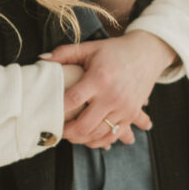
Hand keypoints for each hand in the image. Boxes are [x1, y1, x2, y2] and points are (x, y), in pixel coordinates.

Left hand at [43, 31, 177, 147]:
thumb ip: (64, 53)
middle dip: (67, 132)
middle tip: (57, 130)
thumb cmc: (114, 50)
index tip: (46, 113)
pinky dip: (99, 141)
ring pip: (98, 134)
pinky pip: (113, 135)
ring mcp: (124, 108)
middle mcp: (112, 96)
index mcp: (99, 78)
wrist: (147, 53)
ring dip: (81, 139)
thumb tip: (41, 59)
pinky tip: (88, 139)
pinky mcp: (131, 114)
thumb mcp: (90, 48)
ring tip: (70, 134)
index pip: (72, 101)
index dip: (57, 110)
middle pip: (84, 125)